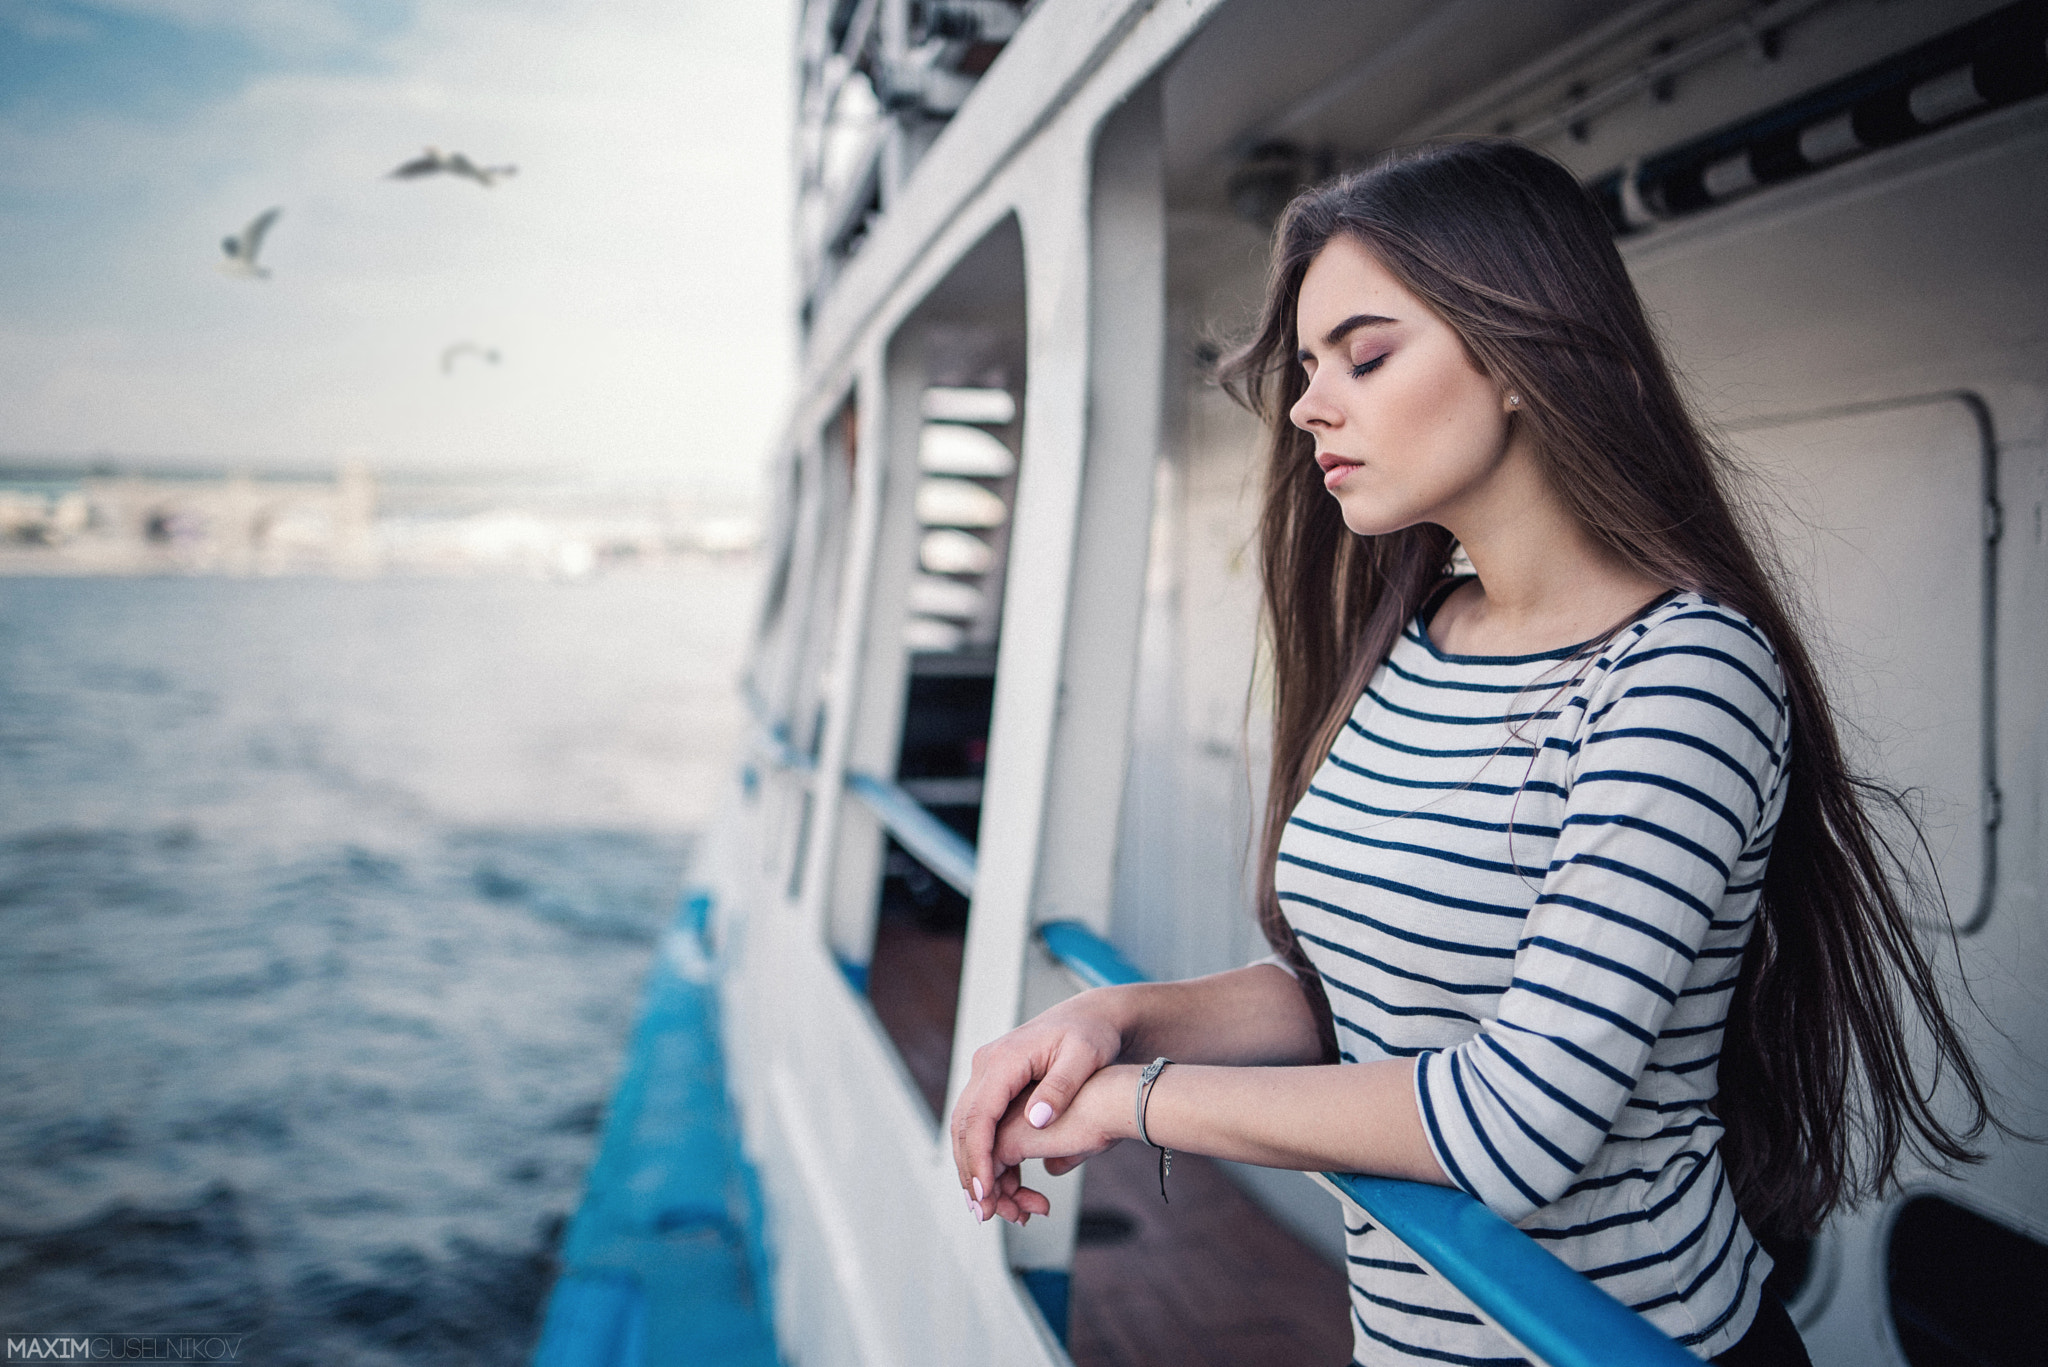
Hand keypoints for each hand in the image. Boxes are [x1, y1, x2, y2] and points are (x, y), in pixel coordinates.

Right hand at [951, 989, 1125, 1222]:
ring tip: (991, 1208)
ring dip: (975, 1169)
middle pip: (965, 1126)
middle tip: (984, 1213)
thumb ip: (1061, 1087)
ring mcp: (989, 1075)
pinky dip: (988, 1156)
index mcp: (1004, 1059)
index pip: (980, 1116)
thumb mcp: (1085, 1056)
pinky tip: (1002, 1184)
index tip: (985, 1193)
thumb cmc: (1092, 1034)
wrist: (1093, 1016)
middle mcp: (988, 1065)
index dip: (979, 1158)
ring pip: (969, 1128)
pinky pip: (983, 1125)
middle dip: (971, 1172)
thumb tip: (1037, 1121)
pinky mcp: (997, 1086)